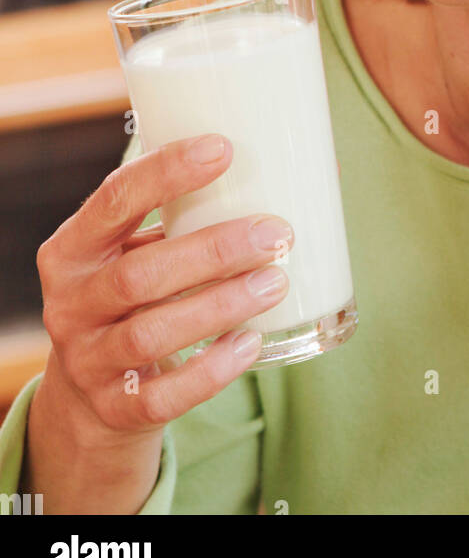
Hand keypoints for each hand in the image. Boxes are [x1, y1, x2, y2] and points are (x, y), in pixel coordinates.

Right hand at [36, 133, 291, 436]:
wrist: (89, 395)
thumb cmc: (133, 296)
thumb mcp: (134, 250)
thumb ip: (188, 215)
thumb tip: (309, 168)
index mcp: (72, 248)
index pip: (113, 199)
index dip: (165, 172)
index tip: (223, 148)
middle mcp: (70, 303)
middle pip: (139, 275)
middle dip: (213, 251)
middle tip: (276, 233)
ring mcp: (87, 361)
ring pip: (151, 334)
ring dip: (221, 305)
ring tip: (276, 281)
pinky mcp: (115, 409)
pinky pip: (163, 396)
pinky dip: (211, 371)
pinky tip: (250, 343)